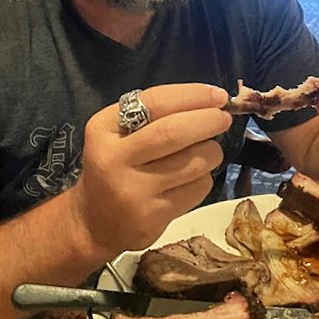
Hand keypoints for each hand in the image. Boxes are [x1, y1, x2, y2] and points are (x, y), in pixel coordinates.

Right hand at [74, 83, 230, 255]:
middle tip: (224, 118)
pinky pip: (196, 189)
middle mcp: (115, 159)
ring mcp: (134, 191)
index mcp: (104, 128)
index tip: (219, 96)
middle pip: (174, 133)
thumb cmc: (114, 167)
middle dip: (208, 121)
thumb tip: (209, 101)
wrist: (94, 223)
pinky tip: (193, 178)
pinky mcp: (152, 217)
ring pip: (192, 163)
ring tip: (209, 150)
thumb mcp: (117, 134)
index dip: (193, 96)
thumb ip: (153, 115)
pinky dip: (204, 178)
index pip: (155, 102)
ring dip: (211, 152)